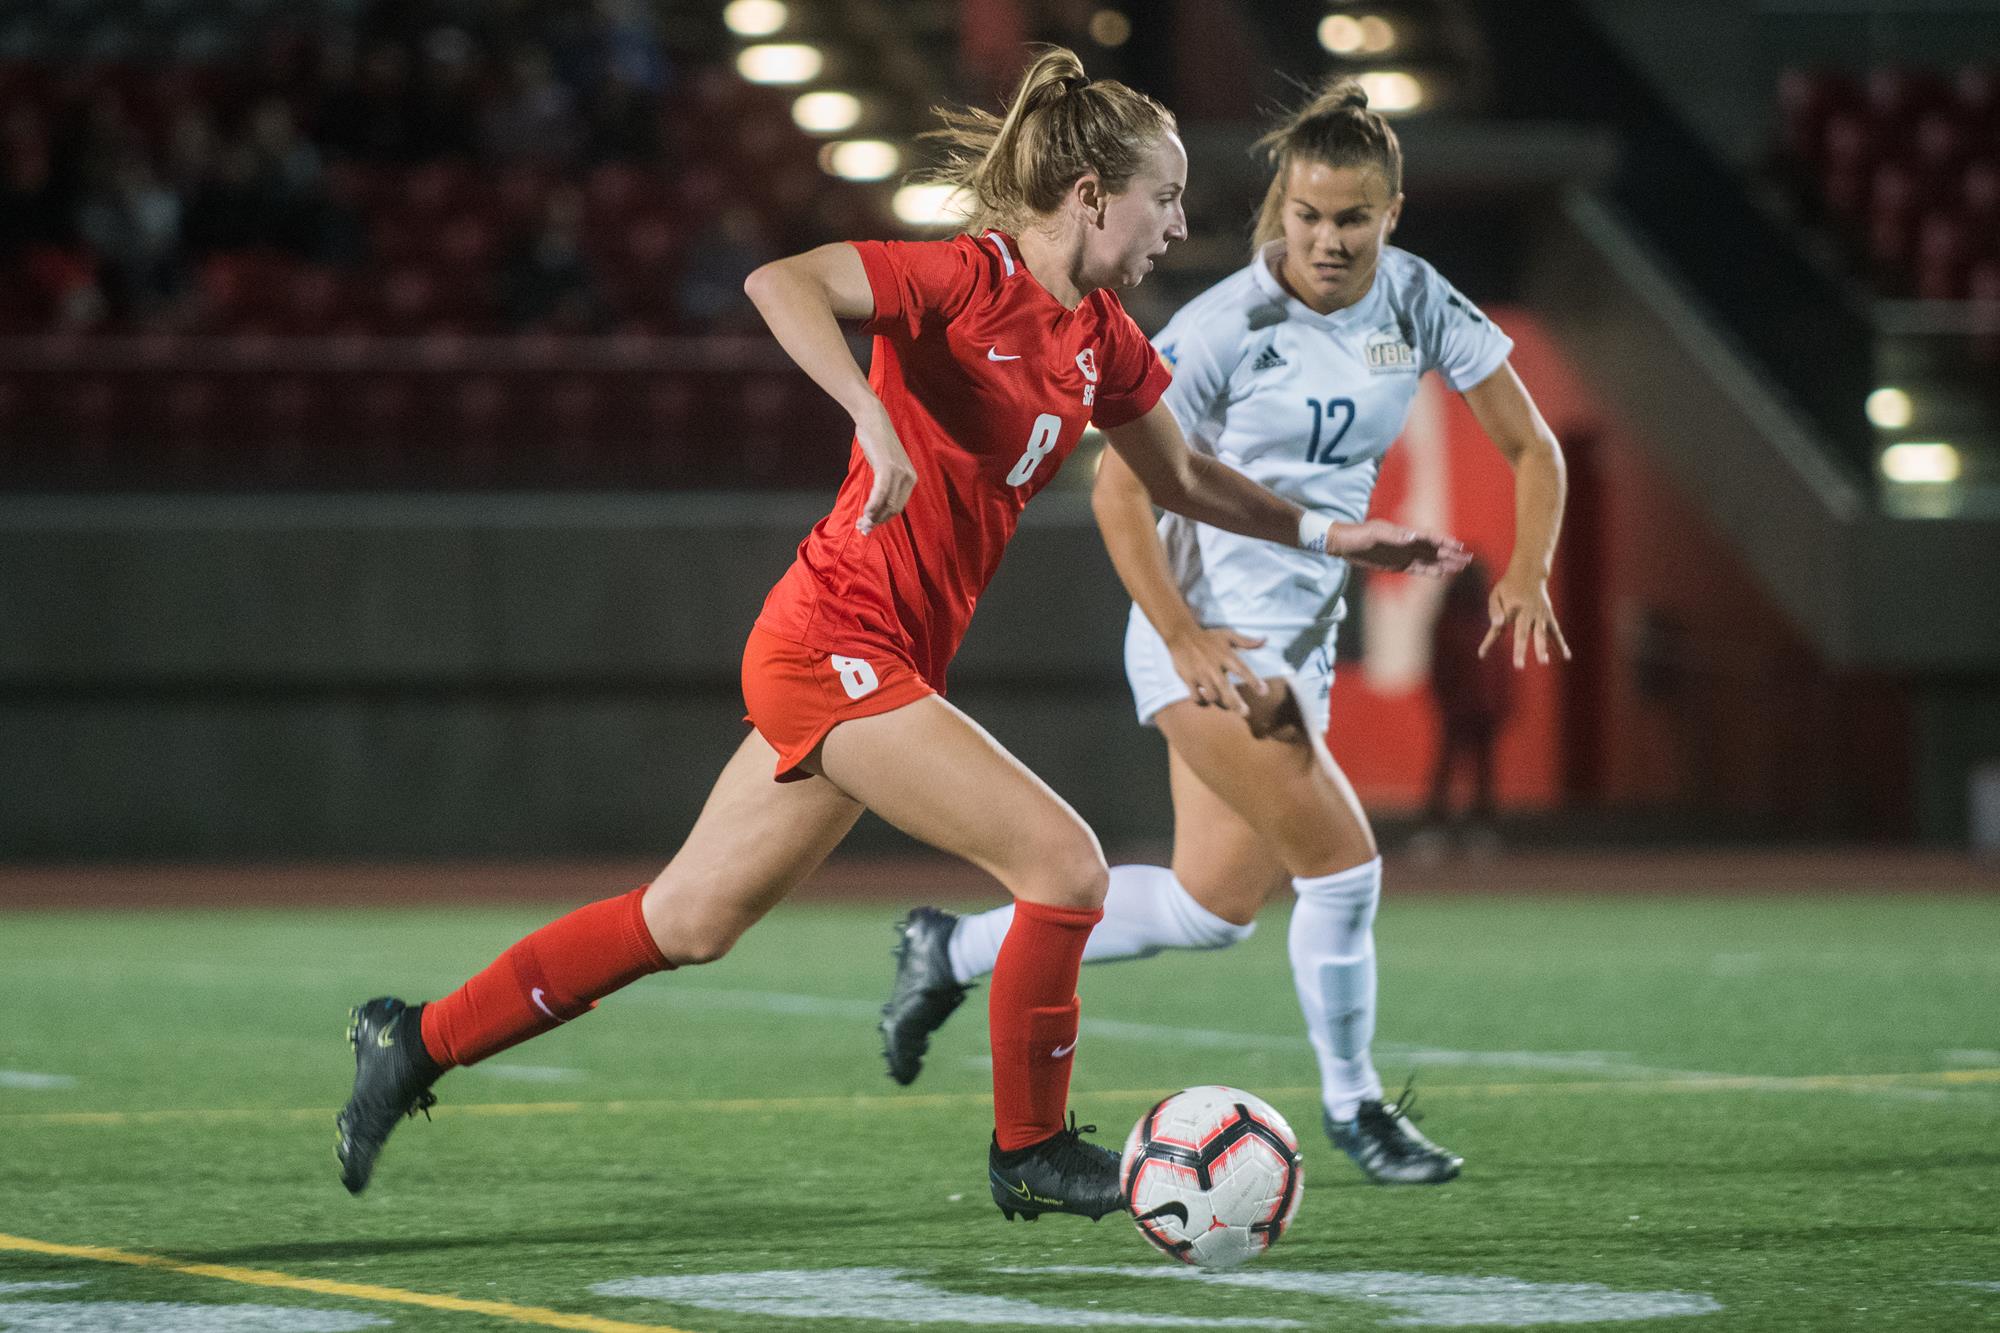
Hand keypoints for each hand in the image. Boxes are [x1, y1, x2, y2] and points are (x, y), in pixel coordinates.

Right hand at [852, 401, 915, 533]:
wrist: (873, 420)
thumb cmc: (876, 443)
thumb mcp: (886, 466)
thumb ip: (885, 484)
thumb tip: (876, 505)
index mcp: (911, 478)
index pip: (898, 507)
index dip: (883, 519)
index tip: (870, 525)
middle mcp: (909, 477)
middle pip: (894, 508)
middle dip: (877, 521)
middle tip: (862, 527)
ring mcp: (900, 473)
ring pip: (887, 504)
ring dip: (873, 516)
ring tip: (861, 522)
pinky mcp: (888, 468)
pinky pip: (881, 493)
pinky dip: (873, 505)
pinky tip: (865, 512)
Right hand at [1164, 625, 1269, 715]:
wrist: (1182, 635)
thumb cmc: (1209, 637)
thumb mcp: (1228, 635)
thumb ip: (1247, 641)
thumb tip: (1265, 641)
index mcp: (1226, 656)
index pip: (1243, 670)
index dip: (1254, 681)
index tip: (1264, 692)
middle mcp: (1214, 666)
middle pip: (1226, 689)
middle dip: (1236, 704)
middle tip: (1245, 713)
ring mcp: (1200, 674)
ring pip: (1212, 696)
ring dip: (1220, 703)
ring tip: (1226, 705)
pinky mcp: (1188, 679)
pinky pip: (1196, 697)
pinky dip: (1202, 702)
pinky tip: (1207, 701)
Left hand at [1330, 519, 1470, 575]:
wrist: (1344, 545)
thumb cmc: (1357, 535)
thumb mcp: (1373, 533)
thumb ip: (1393, 535)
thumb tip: (1413, 536)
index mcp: (1404, 533)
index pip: (1429, 537)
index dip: (1444, 541)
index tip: (1459, 546)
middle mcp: (1408, 544)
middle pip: (1434, 549)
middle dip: (1451, 554)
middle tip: (1468, 559)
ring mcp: (1404, 555)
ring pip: (1430, 560)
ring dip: (1445, 563)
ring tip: (1461, 567)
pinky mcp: (1398, 565)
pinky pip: (1418, 569)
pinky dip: (1431, 571)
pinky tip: (1442, 574)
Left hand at [1480, 568, 1571, 666]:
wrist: (1530, 572)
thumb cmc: (1508, 587)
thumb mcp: (1496, 594)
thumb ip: (1494, 610)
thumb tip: (1495, 625)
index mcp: (1511, 608)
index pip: (1498, 628)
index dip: (1489, 642)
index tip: (1481, 654)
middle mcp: (1527, 612)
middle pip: (1523, 633)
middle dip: (1520, 649)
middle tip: (1518, 666)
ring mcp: (1540, 615)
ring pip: (1542, 633)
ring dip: (1543, 648)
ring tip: (1544, 662)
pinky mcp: (1549, 617)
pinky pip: (1556, 632)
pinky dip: (1561, 644)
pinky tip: (1566, 657)